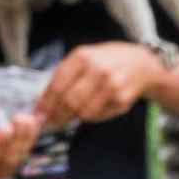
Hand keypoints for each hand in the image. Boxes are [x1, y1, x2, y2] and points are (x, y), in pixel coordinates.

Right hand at [0, 114, 40, 178]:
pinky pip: (24, 150)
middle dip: (17, 138)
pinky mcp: (13, 165)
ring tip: (31, 118)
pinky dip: (32, 136)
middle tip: (22, 118)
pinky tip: (37, 120)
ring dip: (28, 137)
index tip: (6, 129)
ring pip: (19, 155)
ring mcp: (4, 171)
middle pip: (8, 157)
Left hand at [36, 42, 167, 127]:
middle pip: (69, 101)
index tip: (38, 114)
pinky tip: (91, 108)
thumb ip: (59, 80)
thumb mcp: (80, 61)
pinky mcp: (122, 99)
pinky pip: (97, 116)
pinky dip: (90, 117)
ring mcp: (112, 84)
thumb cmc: (102, 62)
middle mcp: (99, 69)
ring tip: (71, 114)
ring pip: (83, 112)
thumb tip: (39, 107)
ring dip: (73, 117)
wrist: (139, 63)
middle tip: (52, 122)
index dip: (45, 104)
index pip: (57, 86)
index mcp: (83, 57)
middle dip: (57, 115)